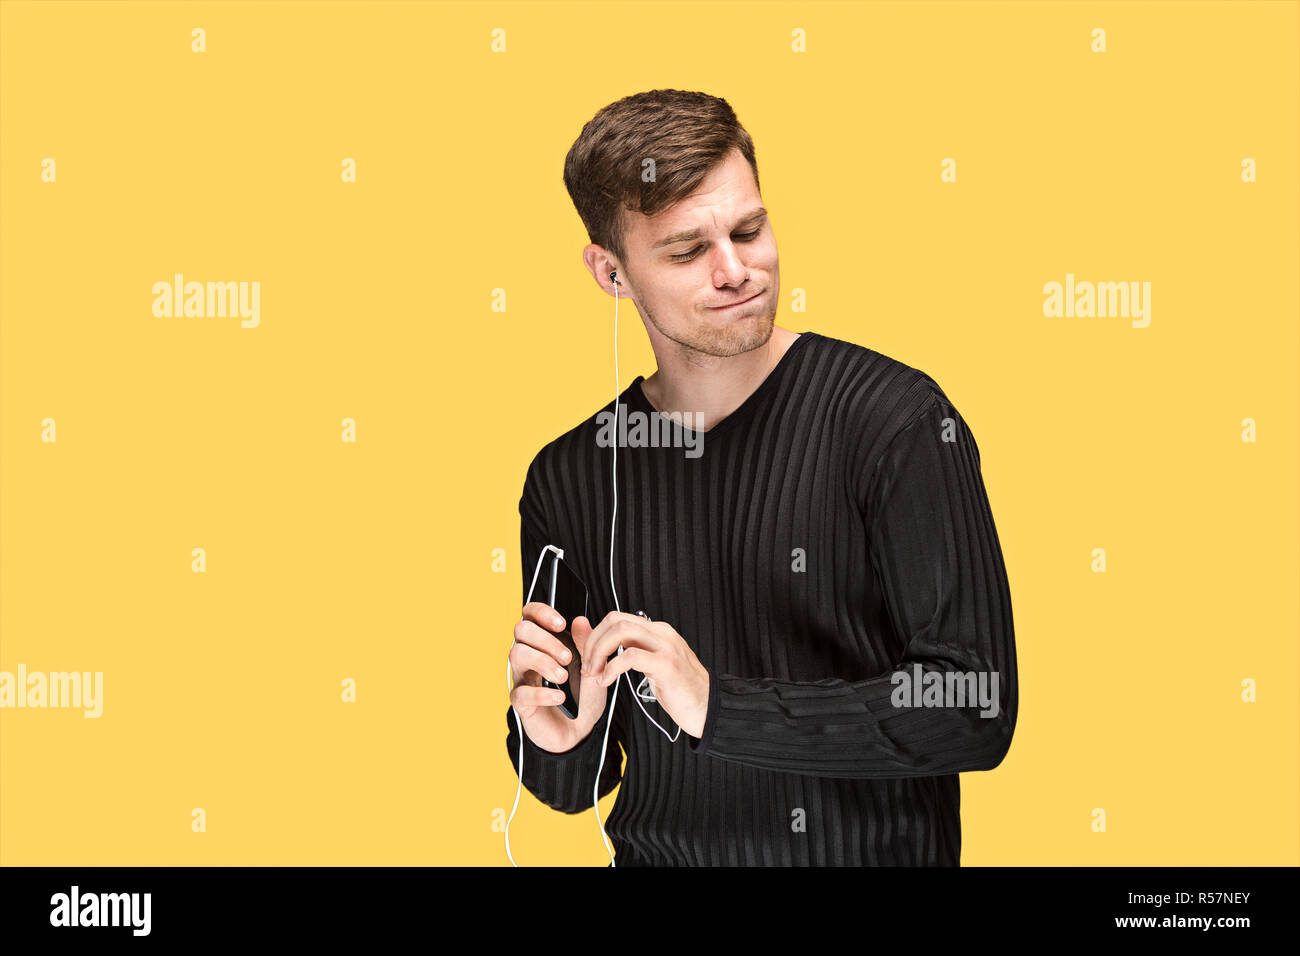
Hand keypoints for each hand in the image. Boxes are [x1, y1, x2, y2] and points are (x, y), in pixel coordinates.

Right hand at [509, 603, 610, 753]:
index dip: (541, 613)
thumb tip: (580, 620)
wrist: (582, 729)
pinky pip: (521, 692)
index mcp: (544, 642)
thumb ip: (586, 644)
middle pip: (521, 631)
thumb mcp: (592, 667)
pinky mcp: (522, 703)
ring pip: (516, 654)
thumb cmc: (583, 695)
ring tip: (563, 677)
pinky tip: (560, 698)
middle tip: (567, 657)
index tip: (561, 624)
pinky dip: (542, 694)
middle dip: (546, 640)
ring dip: (543, 662)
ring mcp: (522, 678)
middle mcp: (529, 656)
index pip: (530, 616)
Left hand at [580, 611, 709, 738]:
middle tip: (587, 666)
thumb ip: (631, 650)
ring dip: (598, 652)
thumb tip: (610, 644)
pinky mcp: (666, 664)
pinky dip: (611, 668)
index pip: (617, 618)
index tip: (588, 657)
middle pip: (615, 620)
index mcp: (657, 631)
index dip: (595, 635)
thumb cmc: (679, 689)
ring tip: (594, 673)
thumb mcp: (651, 664)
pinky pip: (630, 657)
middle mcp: (661, 633)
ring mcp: (665, 646)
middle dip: (592, 642)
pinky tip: (606, 681)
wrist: (707, 707)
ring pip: (621, 632)